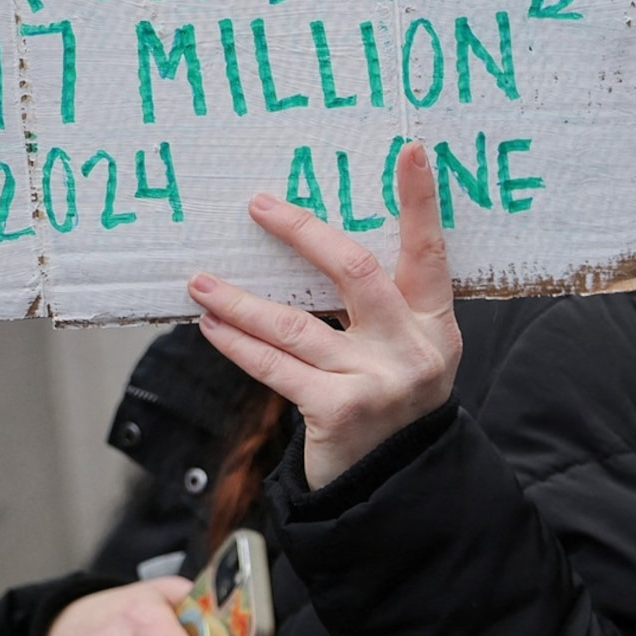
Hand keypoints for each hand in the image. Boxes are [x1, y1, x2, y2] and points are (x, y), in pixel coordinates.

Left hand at [189, 143, 462, 488]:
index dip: (420, 200)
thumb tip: (312, 248)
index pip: (428, 251)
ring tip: (200, 283)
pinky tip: (212, 326)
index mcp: (435, 324)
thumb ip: (378, 309)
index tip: (409, 150)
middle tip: (259, 207)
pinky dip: (238, 345)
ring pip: (296, 325)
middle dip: (303, 233)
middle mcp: (412, 347)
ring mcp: (377, 380)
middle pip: (355, 271)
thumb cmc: (391, 403)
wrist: (398, 485)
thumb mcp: (406, 352)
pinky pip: (276, 368)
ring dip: (240, 300)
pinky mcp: (339, 411)